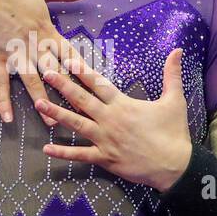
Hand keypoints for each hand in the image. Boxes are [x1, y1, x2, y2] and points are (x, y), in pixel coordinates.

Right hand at [0, 0, 89, 125]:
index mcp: (47, 32)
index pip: (70, 54)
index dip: (84, 69)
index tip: (96, 84)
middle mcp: (35, 47)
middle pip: (56, 73)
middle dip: (68, 92)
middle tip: (81, 111)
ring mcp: (16, 55)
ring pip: (32, 82)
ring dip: (42, 102)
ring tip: (51, 121)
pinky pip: (1, 83)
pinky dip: (4, 101)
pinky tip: (7, 118)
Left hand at [34, 47, 192, 191]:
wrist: (175, 165)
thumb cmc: (174, 133)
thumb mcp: (174, 100)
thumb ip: (172, 74)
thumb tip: (178, 50)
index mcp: (123, 105)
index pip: (99, 84)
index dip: (83, 71)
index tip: (68, 60)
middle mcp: (110, 119)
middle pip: (82, 99)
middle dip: (63, 85)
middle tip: (46, 73)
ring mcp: (105, 140)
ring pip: (76, 124)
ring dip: (56, 113)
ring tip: (39, 104)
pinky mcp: (105, 158)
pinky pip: (80, 155)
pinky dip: (63, 152)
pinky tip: (46, 149)